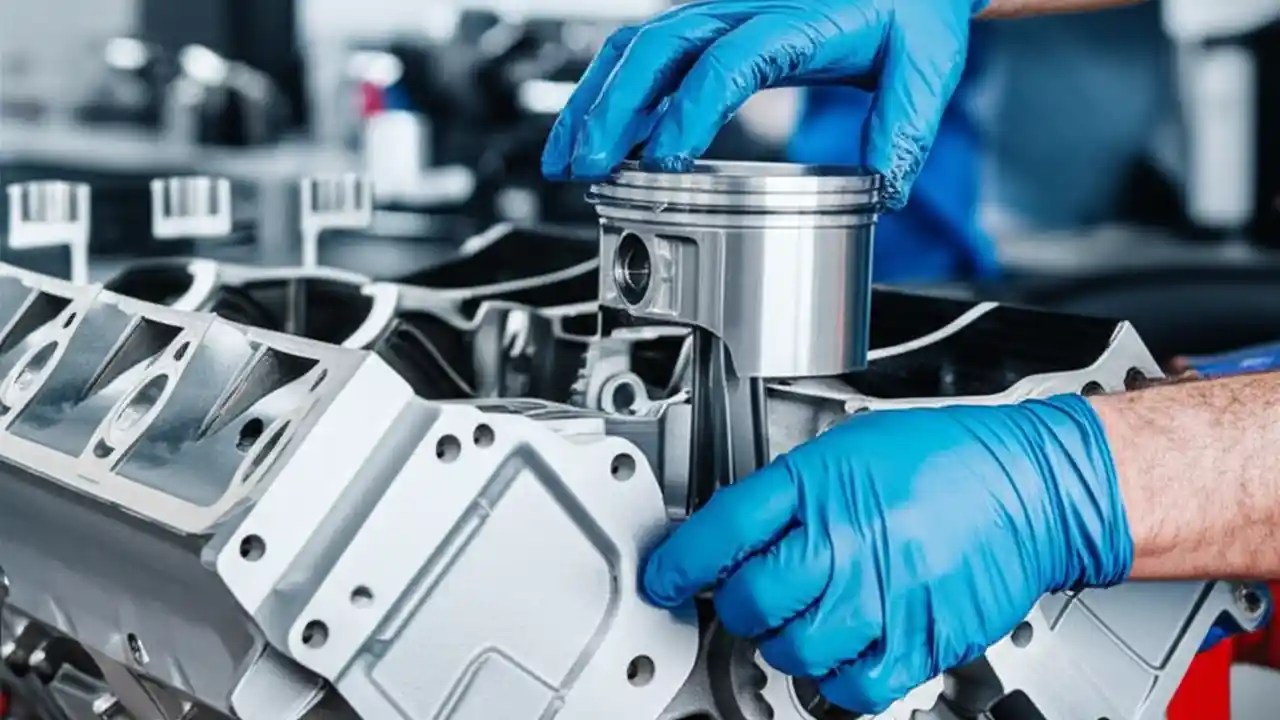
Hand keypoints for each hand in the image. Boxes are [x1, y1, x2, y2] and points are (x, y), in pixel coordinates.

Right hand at [542, 0, 987, 207]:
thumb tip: (885, 188)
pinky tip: (591, 131)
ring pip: (638, 46)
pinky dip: (610, 91)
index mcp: (796, 21)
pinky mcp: (710, 29)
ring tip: (564, 156)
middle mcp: (745, 10)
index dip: (690, 112)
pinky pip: (646, 52)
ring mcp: (720, 15)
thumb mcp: (926, 67)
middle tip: (587, 166)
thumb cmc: (913, 12)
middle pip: (659, 49)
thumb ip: (905, 128)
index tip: (668, 163)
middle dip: (614, 109)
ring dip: (595, 100)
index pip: (727, 63)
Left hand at [641, 394, 1132, 712]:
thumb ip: (789, 493)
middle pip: (751, 599)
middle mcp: (846, 539)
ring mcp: (884, 593)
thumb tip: (733, 534)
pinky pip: (854, 688)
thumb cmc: (946, 460)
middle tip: (753, 599)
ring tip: (805, 623)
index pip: (722, 528)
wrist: (1032, 484)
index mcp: (819, 484)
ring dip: (787, 645)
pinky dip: (837, 683)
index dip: (679, 561)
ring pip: (794, 650)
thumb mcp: (848, 448)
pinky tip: (843, 656)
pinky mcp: (921, 639)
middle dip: (739, 606)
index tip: (663, 579)